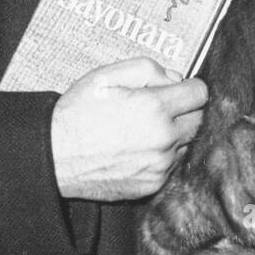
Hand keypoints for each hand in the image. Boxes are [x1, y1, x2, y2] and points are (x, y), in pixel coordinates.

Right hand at [50, 57, 206, 201]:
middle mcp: (163, 139)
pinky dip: (160, 157)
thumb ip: (149, 69)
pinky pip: (170, 166)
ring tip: (142, 130)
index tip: (178, 90)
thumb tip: (176, 79)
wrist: (54, 156)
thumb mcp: (108, 75)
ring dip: (173, 135)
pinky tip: (136, 149)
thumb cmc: (78, 112)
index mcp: (155, 108)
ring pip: (185, 144)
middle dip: (183, 111)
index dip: (189, 88)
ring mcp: (160, 165)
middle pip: (198, 120)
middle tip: (157, 108)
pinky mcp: (152, 185)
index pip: (200, 94)